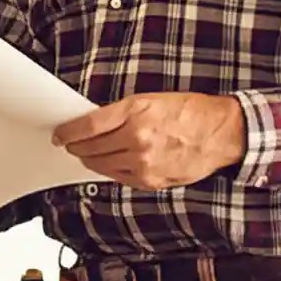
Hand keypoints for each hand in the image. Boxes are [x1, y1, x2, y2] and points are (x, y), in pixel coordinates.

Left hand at [52, 92, 245, 190]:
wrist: (220, 133)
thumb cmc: (189, 112)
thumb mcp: (151, 99)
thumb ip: (121, 113)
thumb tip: (94, 124)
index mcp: (135, 111)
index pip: (88, 125)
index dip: (68, 131)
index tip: (60, 134)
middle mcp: (137, 138)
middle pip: (90, 148)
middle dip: (76, 146)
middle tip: (69, 143)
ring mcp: (143, 162)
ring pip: (101, 165)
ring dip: (88, 160)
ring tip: (84, 154)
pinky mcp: (151, 180)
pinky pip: (118, 177)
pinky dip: (108, 170)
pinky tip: (106, 163)